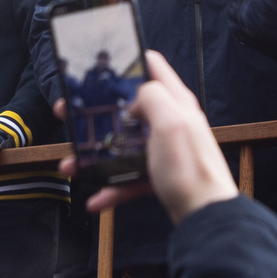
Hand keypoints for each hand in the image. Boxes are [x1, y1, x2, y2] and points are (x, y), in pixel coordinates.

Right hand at [63, 52, 238, 224]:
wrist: (204, 215)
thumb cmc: (192, 171)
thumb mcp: (171, 123)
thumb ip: (153, 97)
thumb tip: (137, 99)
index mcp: (175, 103)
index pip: (153, 68)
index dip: (128, 62)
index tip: (103, 65)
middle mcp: (170, 123)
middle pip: (127, 108)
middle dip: (97, 114)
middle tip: (72, 116)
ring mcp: (163, 149)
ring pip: (122, 145)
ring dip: (96, 156)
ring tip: (74, 164)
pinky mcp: (159, 173)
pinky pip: (128, 176)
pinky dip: (111, 187)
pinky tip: (98, 198)